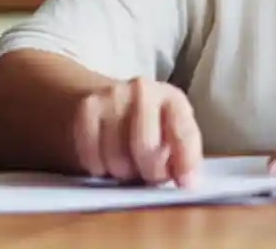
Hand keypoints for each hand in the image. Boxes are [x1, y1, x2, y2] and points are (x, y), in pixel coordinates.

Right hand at [70, 77, 202, 186]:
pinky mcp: (88, 108)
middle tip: (148, 176)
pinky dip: (99, 168)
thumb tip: (187, 182)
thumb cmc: (148, 126)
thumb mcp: (172, 134)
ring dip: (122, 173)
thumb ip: (182, 155)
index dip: (185, 164)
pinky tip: (105, 160)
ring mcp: (113, 96)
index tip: (184, 184)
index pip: (183, 133)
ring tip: (127, 165)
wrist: (108, 102)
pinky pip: (92, 156)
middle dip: (149, 172)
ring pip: (117, 157)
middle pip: (146, 149)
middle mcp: (144, 90)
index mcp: (173, 99)